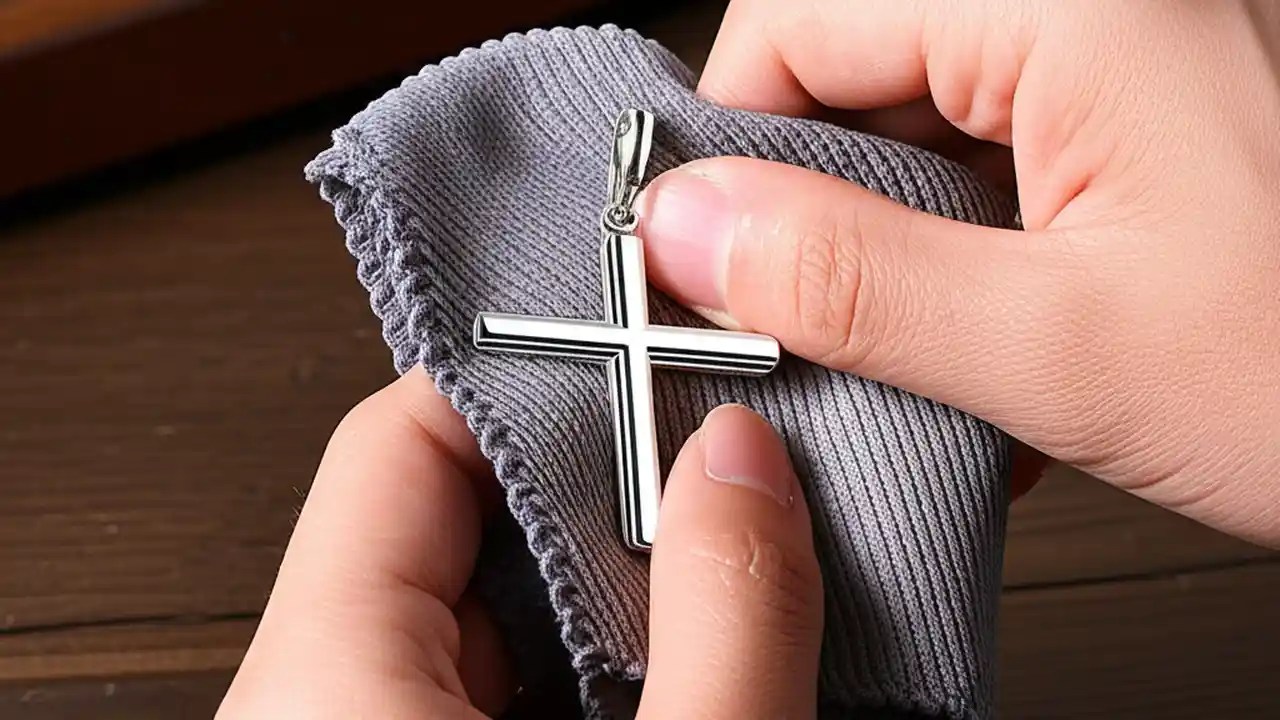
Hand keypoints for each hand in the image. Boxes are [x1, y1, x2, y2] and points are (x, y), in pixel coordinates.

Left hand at [217, 367, 823, 718]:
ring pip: (492, 609)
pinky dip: (596, 662)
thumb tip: (742, 463)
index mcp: (326, 687)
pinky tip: (681, 660)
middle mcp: (319, 705)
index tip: (646, 354)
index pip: (401, 442)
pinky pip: (501, 686)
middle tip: (711, 468)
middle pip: (452, 518)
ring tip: (716, 564)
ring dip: (612, 585)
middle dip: (601, 488)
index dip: (535, 379)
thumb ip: (722, 624)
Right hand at [637, 0, 1279, 545]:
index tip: (707, 268)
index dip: (728, 153)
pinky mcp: (1129, 119)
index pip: (795, 24)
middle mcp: (1090, 5)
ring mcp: (1113, 59)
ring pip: (908, 129)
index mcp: (1069, 2)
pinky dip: (954, 261)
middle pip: (847, 72)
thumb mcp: (1066, 346)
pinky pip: (982, 164)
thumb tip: (689, 232)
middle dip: (808, 216)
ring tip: (924, 362)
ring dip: (885, 256)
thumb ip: (854, 279)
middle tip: (815, 335)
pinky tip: (984, 349)